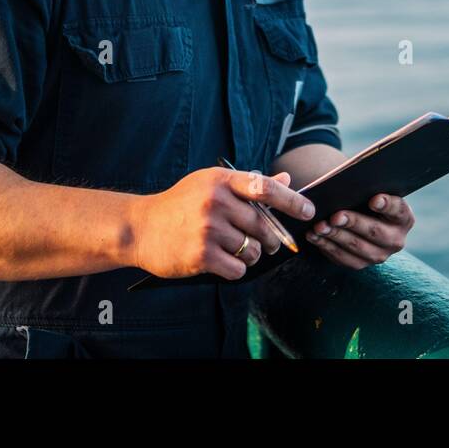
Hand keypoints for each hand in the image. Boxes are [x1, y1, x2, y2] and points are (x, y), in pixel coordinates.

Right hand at [131, 168, 316, 280]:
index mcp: (221, 180)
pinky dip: (236, 268)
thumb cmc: (179, 204)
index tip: (309, 211)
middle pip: (263, 225)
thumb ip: (249, 184)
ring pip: (253, 250)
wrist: (139, 227)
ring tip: (237, 250)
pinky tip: (223, 262)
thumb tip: (286, 181)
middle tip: (271, 243)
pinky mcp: (201, 255)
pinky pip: (238, 268)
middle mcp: (215, 202)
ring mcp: (208, 229)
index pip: (266, 188)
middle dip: (272, 239)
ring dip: (252, 255)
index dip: (292, 201)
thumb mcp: (211, 184)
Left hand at [304, 193, 413, 269]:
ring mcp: (379, 255)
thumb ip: (366, 187)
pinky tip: (314, 236)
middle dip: (354, 223)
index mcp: (403, 218)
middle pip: (375, 232)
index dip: (387, 205)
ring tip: (320, 226)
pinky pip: (343, 258)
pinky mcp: (361, 264)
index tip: (374, 199)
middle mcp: (395, 240)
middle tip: (336, 216)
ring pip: (357, 247)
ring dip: (336, 236)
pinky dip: (327, 246)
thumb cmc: (364, 197)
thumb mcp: (370, 191)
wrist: (358, 216)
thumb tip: (351, 182)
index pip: (398, 210)